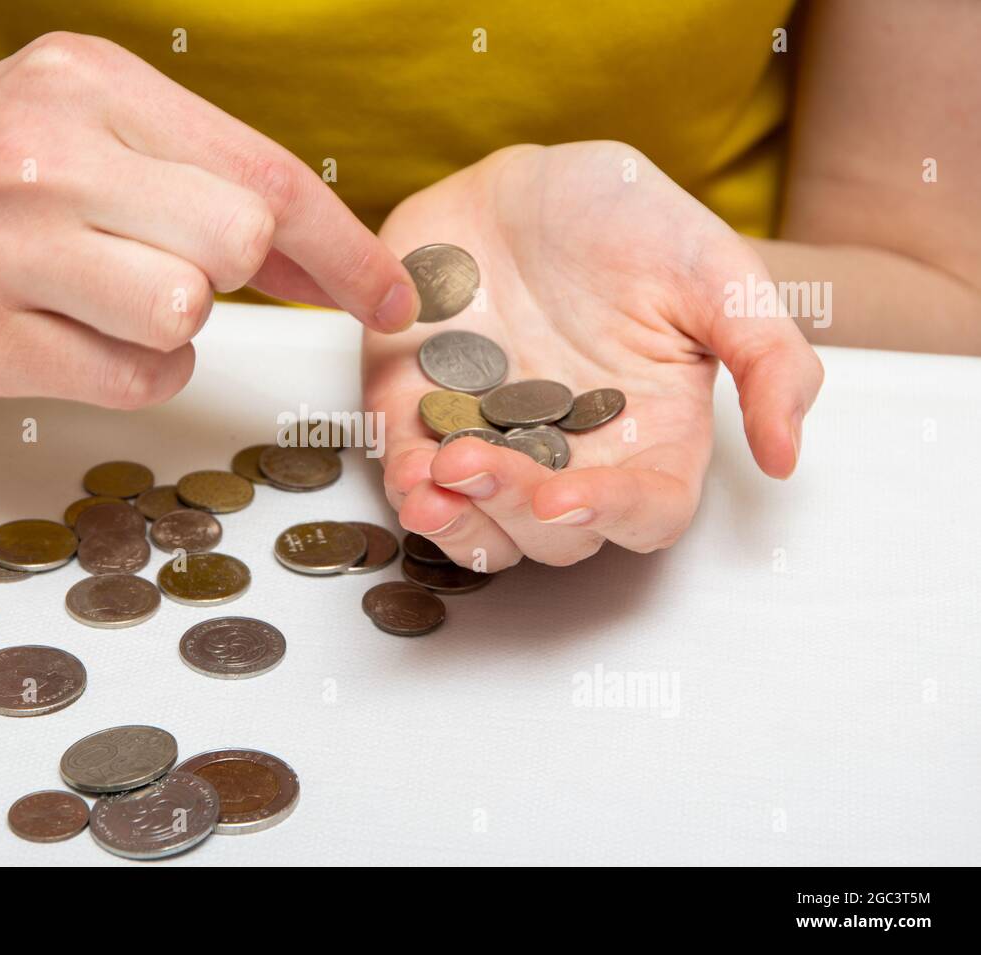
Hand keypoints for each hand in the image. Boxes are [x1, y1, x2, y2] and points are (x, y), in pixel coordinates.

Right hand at [0, 32, 417, 406]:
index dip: (345, 246)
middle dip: (234, 271)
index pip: (264, 170)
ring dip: (176, 322)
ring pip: (187, 310)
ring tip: (105, 296)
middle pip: (237, 237)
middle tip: (173, 264)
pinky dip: (134, 369)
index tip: (389, 296)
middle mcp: (52, 152)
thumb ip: (200, 182)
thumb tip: (325, 263)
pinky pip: (136, 375)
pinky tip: (74, 334)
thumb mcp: (77, 129)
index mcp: (88, 83)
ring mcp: (13, 247)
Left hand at [363, 143, 823, 569]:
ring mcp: (497, 444)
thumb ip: (766, 356)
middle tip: (477, 461)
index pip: (645, 511)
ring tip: (435, 479)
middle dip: (516, 509)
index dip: (611, 516)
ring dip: (460, 521)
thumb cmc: (624, 218)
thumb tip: (786, 459)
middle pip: (554, 535)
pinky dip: (409, 488)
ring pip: (486, 530)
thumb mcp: (715, 269)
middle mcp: (573, 454)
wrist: (514, 181)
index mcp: (651, 432)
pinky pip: (417, 483)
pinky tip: (406, 472)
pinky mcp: (426, 424)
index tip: (569, 496)